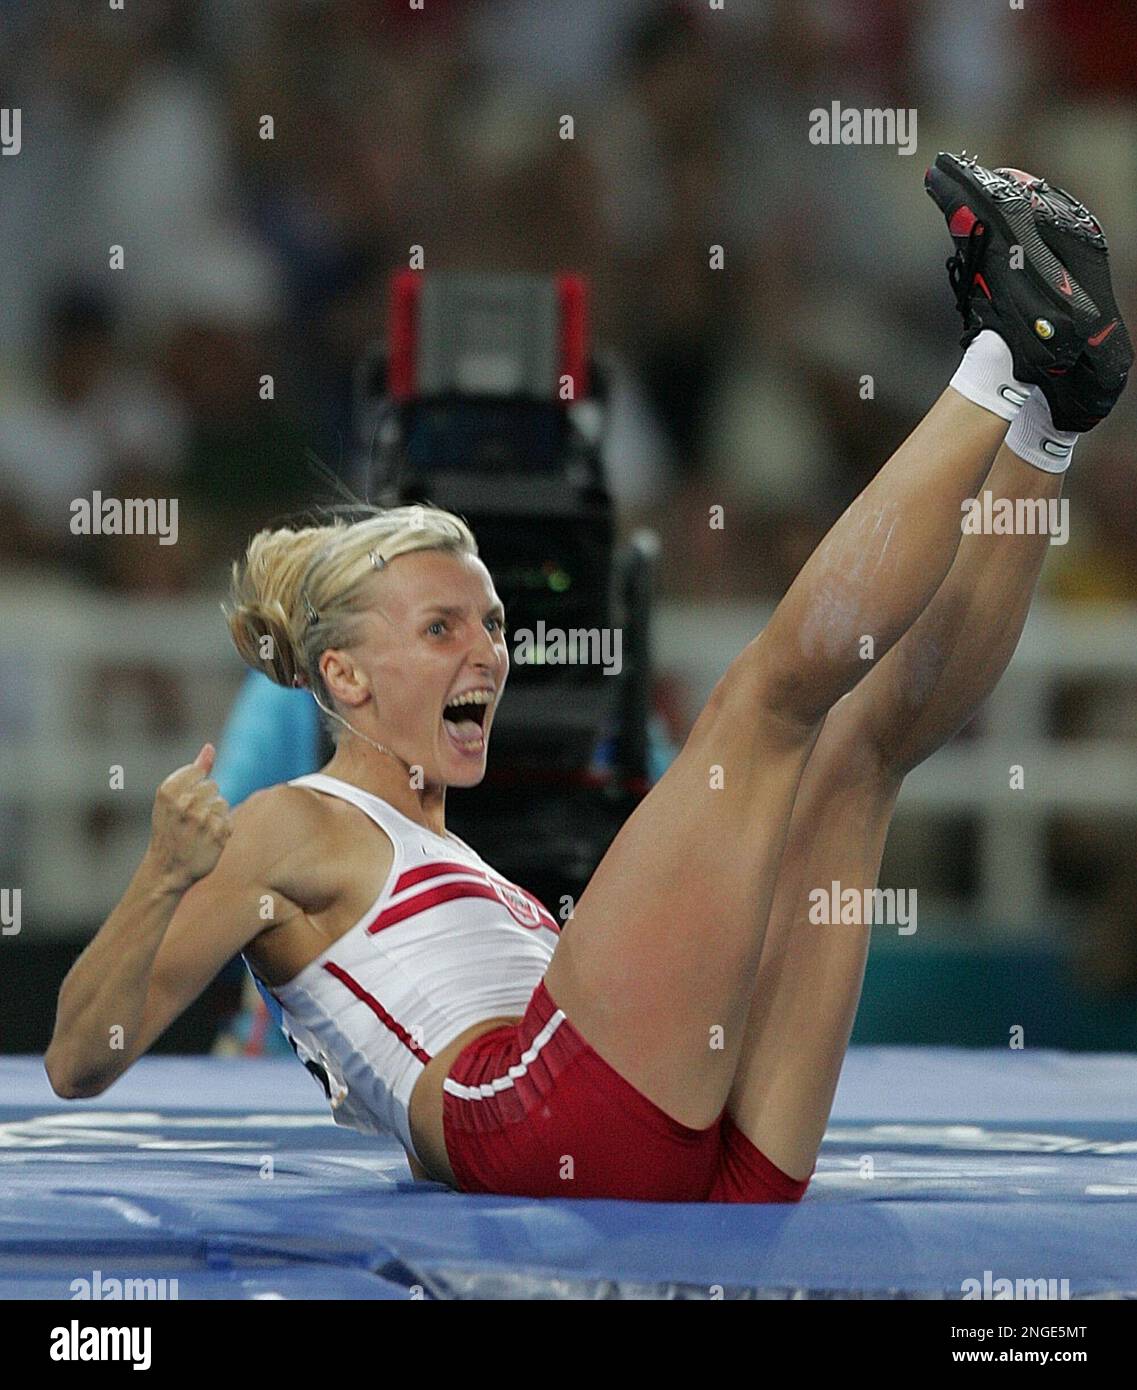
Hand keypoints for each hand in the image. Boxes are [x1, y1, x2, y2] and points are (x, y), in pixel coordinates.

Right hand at [147, 744, 232, 891]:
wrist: (167, 869)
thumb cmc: (170, 829)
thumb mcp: (172, 798)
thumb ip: (194, 770)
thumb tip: (210, 747)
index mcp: (168, 790)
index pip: (198, 771)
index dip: (193, 788)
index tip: (181, 805)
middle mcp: (184, 802)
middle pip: (213, 786)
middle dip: (205, 801)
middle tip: (189, 821)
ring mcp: (201, 818)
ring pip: (222, 803)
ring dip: (214, 816)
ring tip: (198, 831)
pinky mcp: (217, 833)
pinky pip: (228, 820)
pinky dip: (221, 830)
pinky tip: (207, 840)